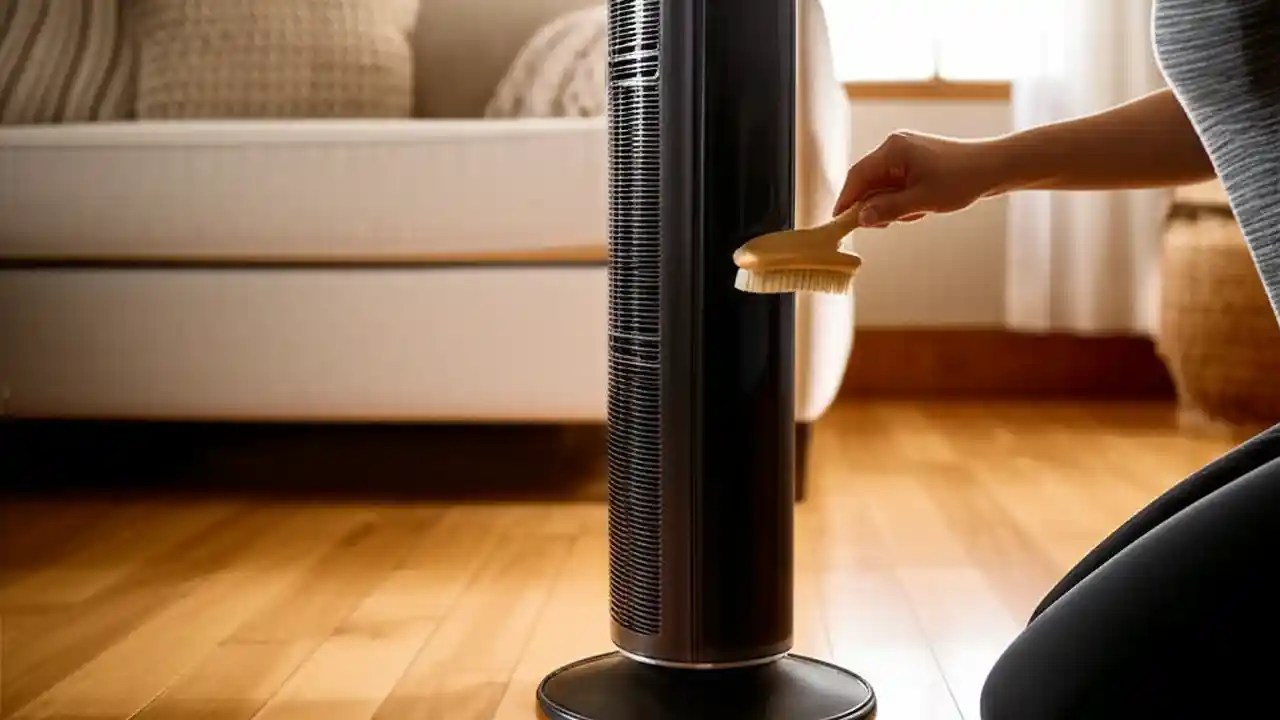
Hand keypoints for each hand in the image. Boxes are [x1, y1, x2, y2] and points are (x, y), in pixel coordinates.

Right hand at [832, 130, 1003, 226]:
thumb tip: (860, 219)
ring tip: (915, 214)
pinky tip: (920, 207)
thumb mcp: (922, 201)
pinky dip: (902, 199)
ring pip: (883, 185)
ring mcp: (906, 152)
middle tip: (886, 225)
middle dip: (874, 205)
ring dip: (892, 205)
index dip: (846, 200)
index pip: (857, 176)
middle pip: (868, 181)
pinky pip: (897, 183)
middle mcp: (895, 146)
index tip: (839, 222)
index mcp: (893, 149)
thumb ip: (888, 210)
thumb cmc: (961, 180)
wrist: (995, 167)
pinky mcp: (915, 160)